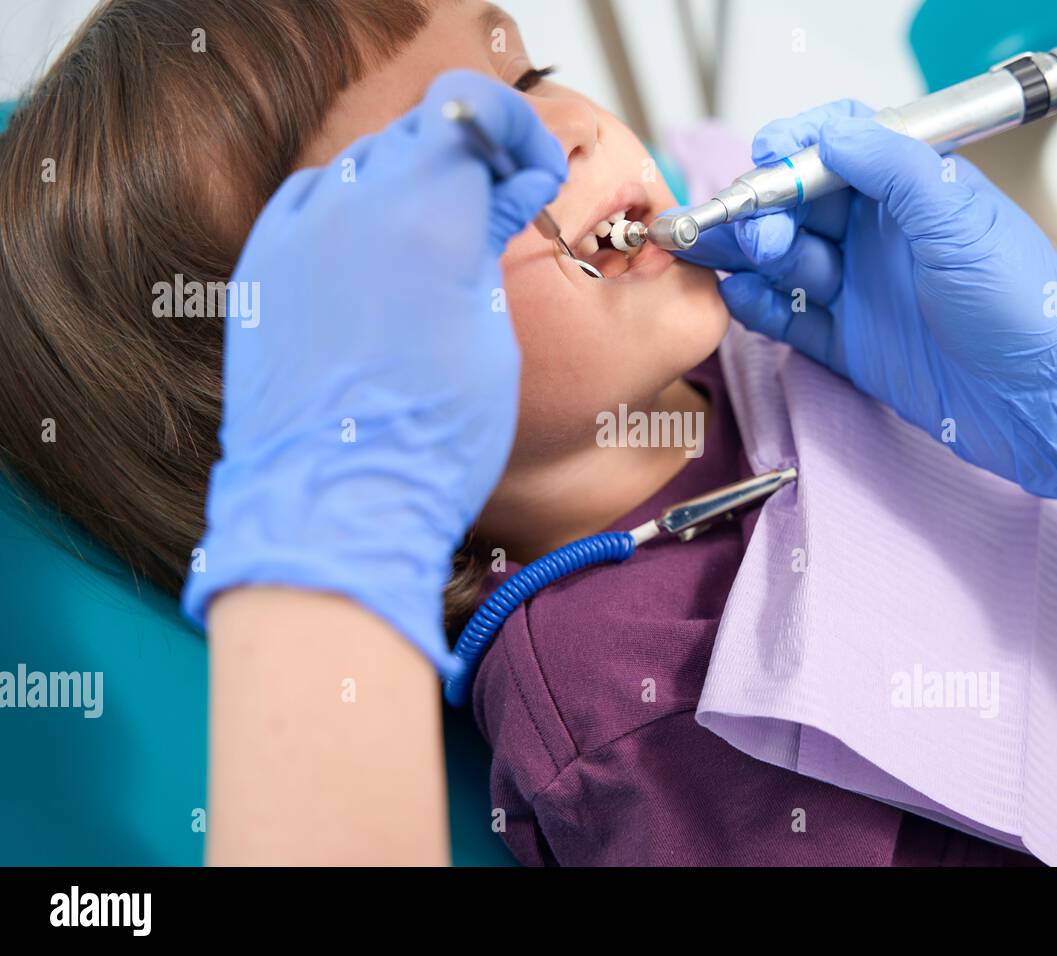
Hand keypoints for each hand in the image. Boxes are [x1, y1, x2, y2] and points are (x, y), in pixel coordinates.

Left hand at [182, 70, 565, 675]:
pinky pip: (312, 207)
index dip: (510, 138)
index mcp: (423, 209)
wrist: (337, 503)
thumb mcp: (492, 331)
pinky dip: (350, 216)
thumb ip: (488, 242)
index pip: (469, 115)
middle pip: (414, 136)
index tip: (529, 178)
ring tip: (432, 252)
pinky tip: (374, 266)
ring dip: (404, 189)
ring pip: (359, 168)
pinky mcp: (260, 267)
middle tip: (495, 216)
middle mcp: (348, 202)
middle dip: (461, 164)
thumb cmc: (433, 433)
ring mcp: (293, 232)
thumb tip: (498, 197)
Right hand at [677, 100, 1056, 573]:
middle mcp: (882, 236)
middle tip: (756, 232)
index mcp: (913, 191)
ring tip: (735, 260)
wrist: (1045, 401)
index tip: (766, 158)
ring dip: (755, 256)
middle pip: (801, 204)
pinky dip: (762, 308)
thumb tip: (831, 134)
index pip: (841, 147)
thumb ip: (894, 169)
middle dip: (766, 208)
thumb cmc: (1024, 305)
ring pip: (788, 260)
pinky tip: (745, 300)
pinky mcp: (851, 345)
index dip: (797, 146)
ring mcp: (864, 291)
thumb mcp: (960, 220)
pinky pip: (791, 319)